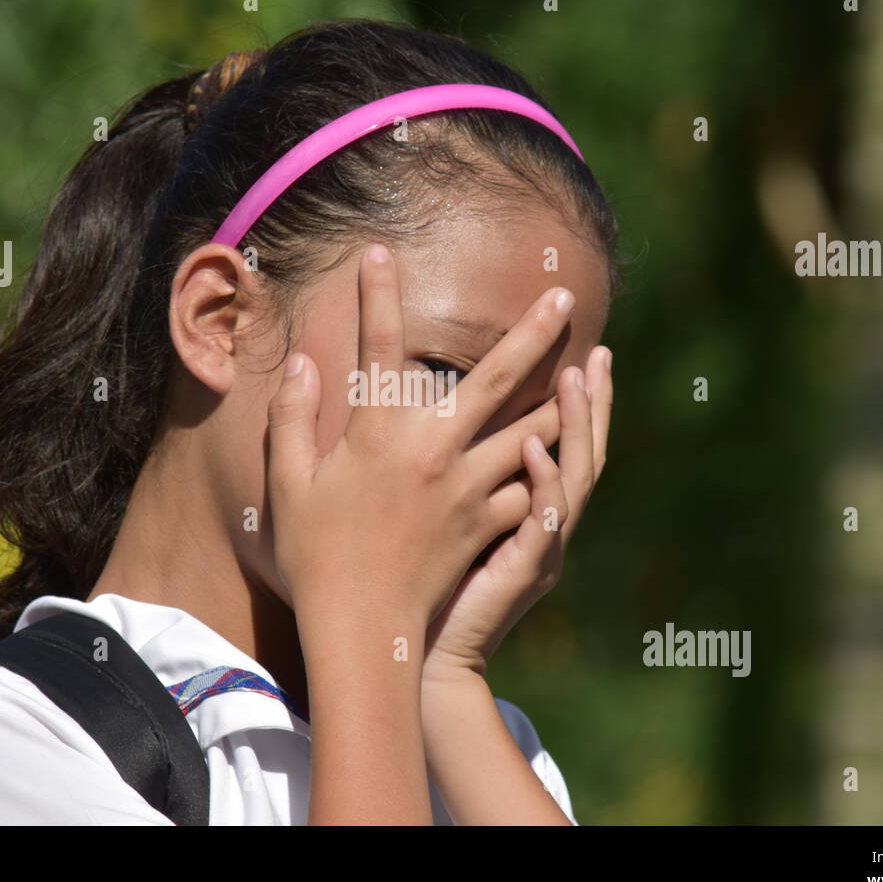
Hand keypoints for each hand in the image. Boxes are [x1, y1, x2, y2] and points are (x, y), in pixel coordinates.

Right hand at [265, 242, 577, 633]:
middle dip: (532, 332)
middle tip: (563, 295)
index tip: (380, 252)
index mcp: (378, 436)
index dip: (375, 296)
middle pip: (493, 379)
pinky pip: (529, 488)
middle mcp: (434, 452)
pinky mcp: (487, 523)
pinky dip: (546, 468)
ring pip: (532, 432)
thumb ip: (291, 419)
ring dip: (563, 398)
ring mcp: (468, 488)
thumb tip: (301, 363)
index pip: (377, 349)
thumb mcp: (289, 485)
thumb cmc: (316, 557)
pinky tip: (564, 450)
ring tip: (593, 369)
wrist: (362, 629)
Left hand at [422, 344, 611, 680]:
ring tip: (574, 378)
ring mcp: (540, 549)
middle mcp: (545, 526)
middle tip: (599, 352)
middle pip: (586, 454)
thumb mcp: (446, 518)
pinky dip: (544, 482)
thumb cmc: (422, 587)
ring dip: (577, 427)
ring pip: (577, 479)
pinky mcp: (524, 572)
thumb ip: (454, 471)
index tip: (581, 353)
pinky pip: (542, 521)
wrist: (420, 659)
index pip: (563, 445)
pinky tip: (531, 445)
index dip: (577, 403)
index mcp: (527, 511)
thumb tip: (435, 410)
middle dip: (594, 403)